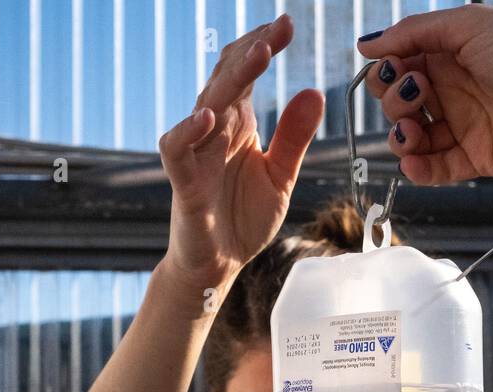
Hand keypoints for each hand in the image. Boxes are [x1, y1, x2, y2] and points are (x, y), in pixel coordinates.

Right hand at [159, 13, 323, 292]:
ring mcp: (197, 155)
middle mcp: (214, 131)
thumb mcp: (281, 176)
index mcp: (238, 124)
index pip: (245, 72)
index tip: (287, 24)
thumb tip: (314, 91)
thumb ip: (294, 137)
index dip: (263, 46)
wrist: (219, 265)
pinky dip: (188, 132)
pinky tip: (209, 116)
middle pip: (227, 79)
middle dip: (252, 51)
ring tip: (258, 56)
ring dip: (230, 80)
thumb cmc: (243, 218)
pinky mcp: (184, 183)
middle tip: (278, 29)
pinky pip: (178, 150)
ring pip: (207, 105)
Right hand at [358, 4, 492, 182]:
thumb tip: (365, 45)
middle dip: (394, 102)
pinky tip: (413, 163)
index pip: (400, 66)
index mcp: (450, 54)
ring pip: (413, 138)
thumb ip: (413, 33)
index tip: (395, 71)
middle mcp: (454, 89)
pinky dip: (418, 169)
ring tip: (411, 134)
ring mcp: (464, 125)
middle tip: (415, 96)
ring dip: (401, 137)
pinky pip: (436, 168)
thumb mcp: (468, 25)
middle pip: (401, 102)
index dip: (388, 72)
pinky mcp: (476, 158)